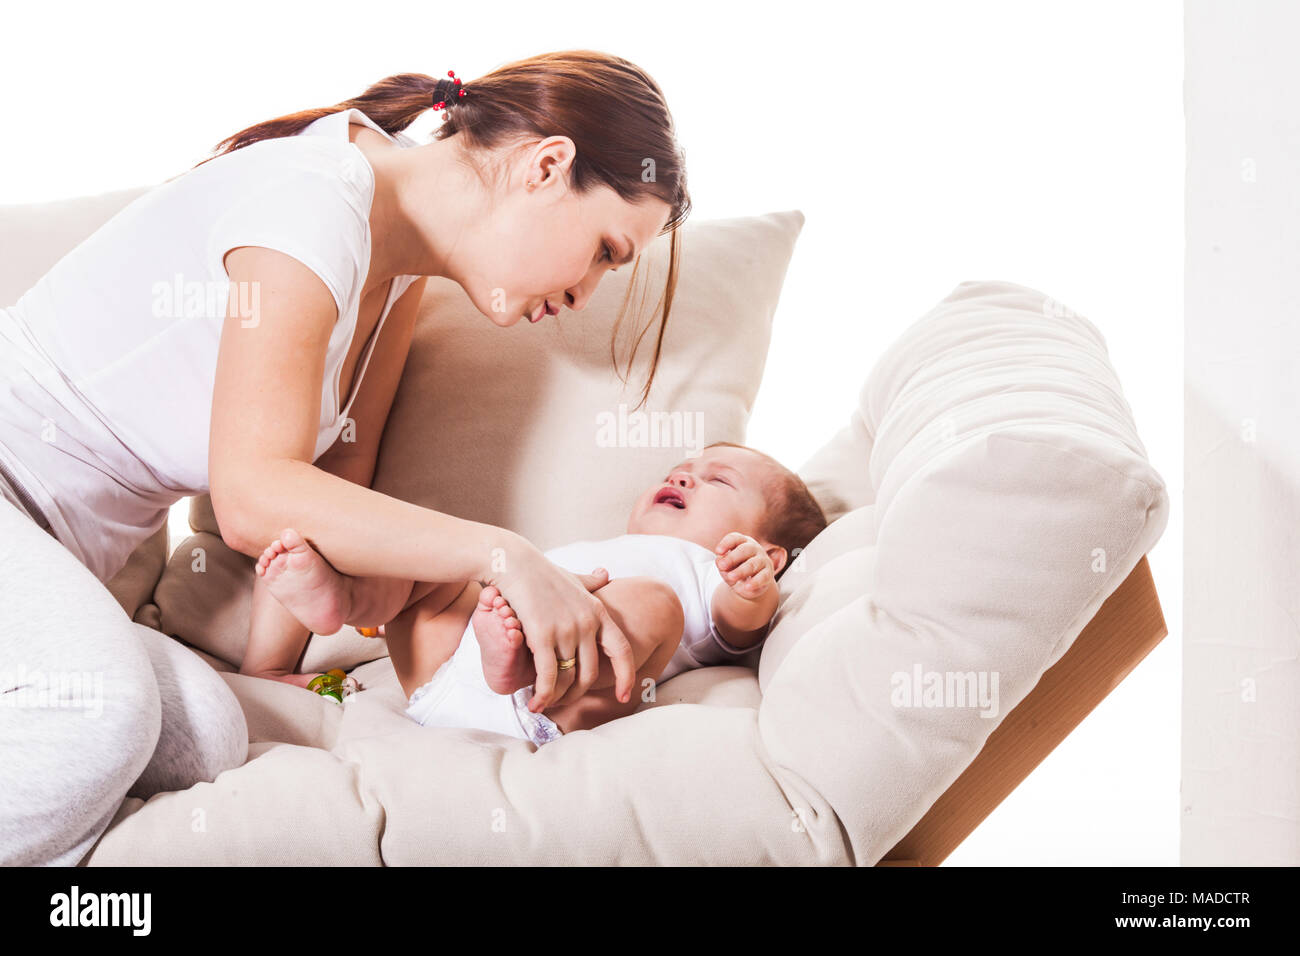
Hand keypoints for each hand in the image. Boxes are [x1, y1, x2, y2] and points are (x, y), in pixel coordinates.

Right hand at [487, 539, 634, 712]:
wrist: (515, 563)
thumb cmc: (542, 572)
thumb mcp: (574, 577)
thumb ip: (592, 581)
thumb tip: (606, 573)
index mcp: (599, 613)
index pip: (622, 651)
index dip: (626, 676)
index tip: (624, 696)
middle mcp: (587, 623)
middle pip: (590, 673)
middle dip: (577, 694)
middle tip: (563, 703)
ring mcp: (566, 630)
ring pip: (567, 678)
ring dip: (556, 698)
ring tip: (544, 705)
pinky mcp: (542, 635)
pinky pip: (548, 676)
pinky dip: (543, 694)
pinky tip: (534, 702)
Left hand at [714, 532, 776, 600]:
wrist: (749, 585)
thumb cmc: (735, 571)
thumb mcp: (726, 568)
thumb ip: (722, 564)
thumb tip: (719, 561)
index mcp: (742, 543)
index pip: (735, 538)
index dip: (726, 543)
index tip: (718, 551)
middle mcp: (754, 548)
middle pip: (744, 549)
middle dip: (732, 557)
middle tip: (722, 565)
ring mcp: (763, 560)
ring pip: (753, 563)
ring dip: (741, 570)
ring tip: (731, 577)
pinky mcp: (768, 574)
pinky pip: (763, 577)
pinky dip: (755, 582)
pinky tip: (747, 587)